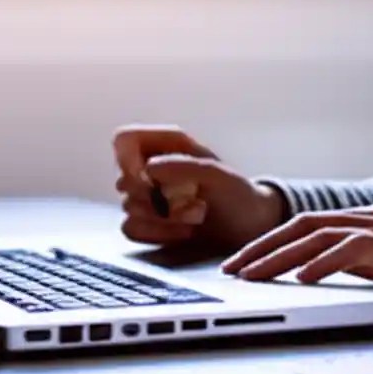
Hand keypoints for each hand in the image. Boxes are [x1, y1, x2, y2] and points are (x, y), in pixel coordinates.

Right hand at [113, 125, 285, 250]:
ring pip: (127, 207)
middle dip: (155, 197)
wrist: (250, 227)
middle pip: (122, 179)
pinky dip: (156, 234)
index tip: (147, 180)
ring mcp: (148, 196)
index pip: (123, 139)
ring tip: (195, 217)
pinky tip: (184, 232)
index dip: (126, 160)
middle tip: (190, 202)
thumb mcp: (219, 175)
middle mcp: (152, 166)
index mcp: (167, 143)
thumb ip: (185, 166)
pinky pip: (130, 228)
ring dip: (162, 218)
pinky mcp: (148, 223)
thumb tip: (148, 169)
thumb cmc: (239, 193)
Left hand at [220, 199, 372, 311]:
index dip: (275, 242)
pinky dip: (323, 263)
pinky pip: (352, 250)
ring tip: (252, 276)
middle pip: (306, 224)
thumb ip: (364, 262)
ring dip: (280, 256)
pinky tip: (301, 278)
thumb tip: (323, 272)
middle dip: (264, 247)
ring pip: (319, 234)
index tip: (247, 261)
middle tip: (233, 269)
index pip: (312, 224)